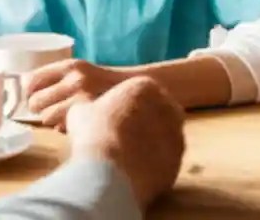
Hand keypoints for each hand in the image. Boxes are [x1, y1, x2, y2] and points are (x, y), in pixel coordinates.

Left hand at [26, 59, 124, 128]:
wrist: (139, 89)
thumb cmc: (100, 83)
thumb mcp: (79, 72)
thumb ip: (55, 78)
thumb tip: (23, 90)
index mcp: (69, 66)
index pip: (31, 80)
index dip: (27, 91)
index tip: (30, 95)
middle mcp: (75, 80)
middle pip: (34, 102)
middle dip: (36, 108)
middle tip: (44, 109)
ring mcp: (83, 99)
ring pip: (46, 118)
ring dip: (49, 120)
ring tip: (60, 117)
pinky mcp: (90, 117)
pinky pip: (62, 128)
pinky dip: (62, 128)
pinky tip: (74, 124)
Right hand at [66, 77, 185, 210]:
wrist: (110, 172)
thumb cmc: (94, 133)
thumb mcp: (81, 110)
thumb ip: (90, 105)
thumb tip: (86, 107)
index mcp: (146, 87)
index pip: (137, 91)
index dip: (121, 103)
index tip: (108, 114)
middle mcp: (169, 109)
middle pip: (154, 112)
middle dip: (139, 121)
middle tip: (116, 134)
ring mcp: (177, 138)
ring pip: (161, 138)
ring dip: (146, 144)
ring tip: (121, 156)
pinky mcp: (178, 164)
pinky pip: (162, 161)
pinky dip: (150, 165)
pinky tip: (130, 171)